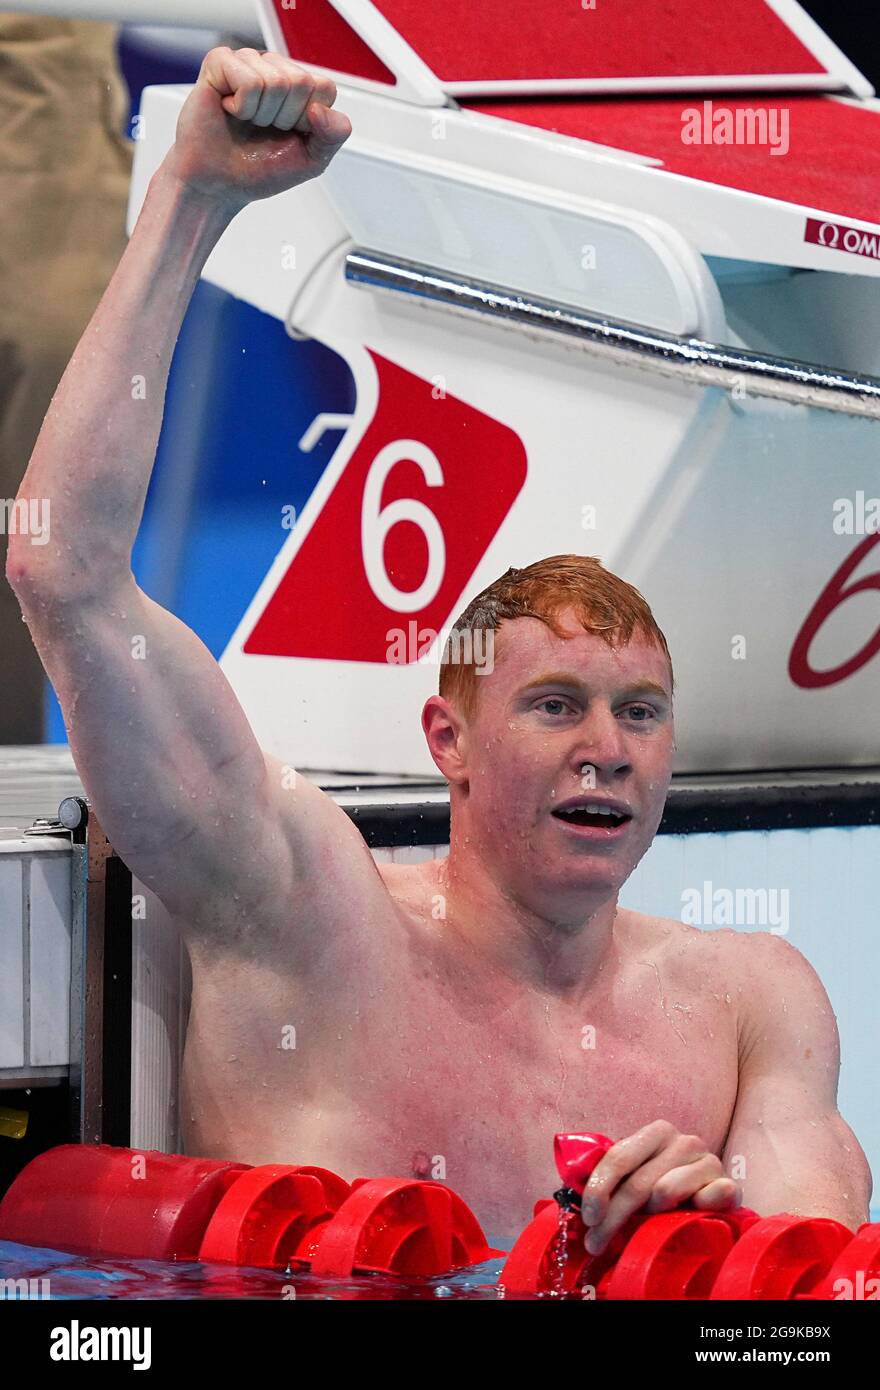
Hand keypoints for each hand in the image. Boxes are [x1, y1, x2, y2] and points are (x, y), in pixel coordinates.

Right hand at [163, 46, 351, 206]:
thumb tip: (320, 109)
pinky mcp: (220, 62)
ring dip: (261, 114)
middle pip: (301, 82)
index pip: (324, 88)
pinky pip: (249, 81)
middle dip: (285, 118)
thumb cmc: (259, 170)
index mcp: (299, 87)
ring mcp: (247, 62)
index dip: (308, 120)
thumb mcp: (311, 161)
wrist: (219, 185)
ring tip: (246, 121)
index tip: (289, 133)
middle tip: (263, 129)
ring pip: (275, 81)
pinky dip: (242, 106)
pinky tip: (230, 110)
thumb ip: (334, 136)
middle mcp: (274, 68)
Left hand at [580, 1120, 740, 1254]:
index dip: (598, 1188)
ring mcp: (709, 1161)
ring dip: (650, 1215)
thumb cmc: (665, 1183)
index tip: (588, 1217)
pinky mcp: (730, 1186)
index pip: (619, 1157)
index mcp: (658, 1131)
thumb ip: (612, 1178)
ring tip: (646, 1225)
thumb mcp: (637, 1175)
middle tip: (596, 1243)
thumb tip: (572, 1193)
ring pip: (665, 1192)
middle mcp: (685, 1141)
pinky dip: (696, 1208)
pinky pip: (709, 1198)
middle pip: (638, 1183)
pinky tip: (690, 1215)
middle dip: (612, 1217)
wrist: (711, 1192)